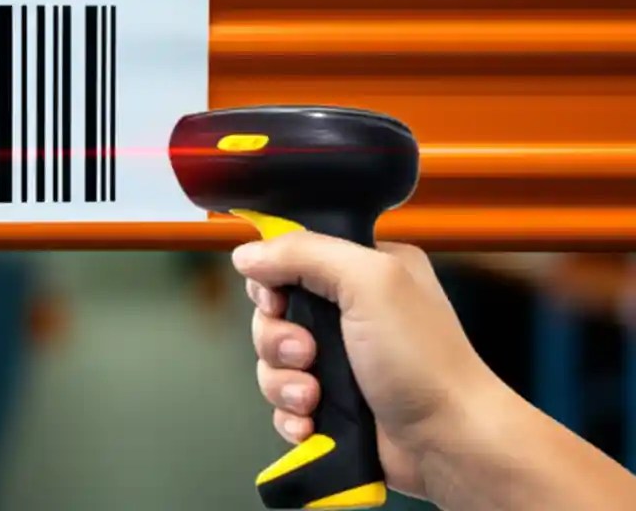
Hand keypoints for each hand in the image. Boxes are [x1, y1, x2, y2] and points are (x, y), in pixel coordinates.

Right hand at [233, 232, 497, 498]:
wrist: (448, 442)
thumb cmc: (425, 361)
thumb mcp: (370, 282)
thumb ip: (304, 253)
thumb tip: (248, 253)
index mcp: (365, 268)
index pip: (292, 256)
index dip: (272, 278)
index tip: (276, 299)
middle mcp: (350, 310)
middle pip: (274, 311)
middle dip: (277, 338)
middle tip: (306, 352)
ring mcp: (339, 359)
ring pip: (273, 360)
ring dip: (283, 380)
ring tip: (313, 396)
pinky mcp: (330, 401)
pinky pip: (282, 401)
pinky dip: (290, 413)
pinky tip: (311, 421)